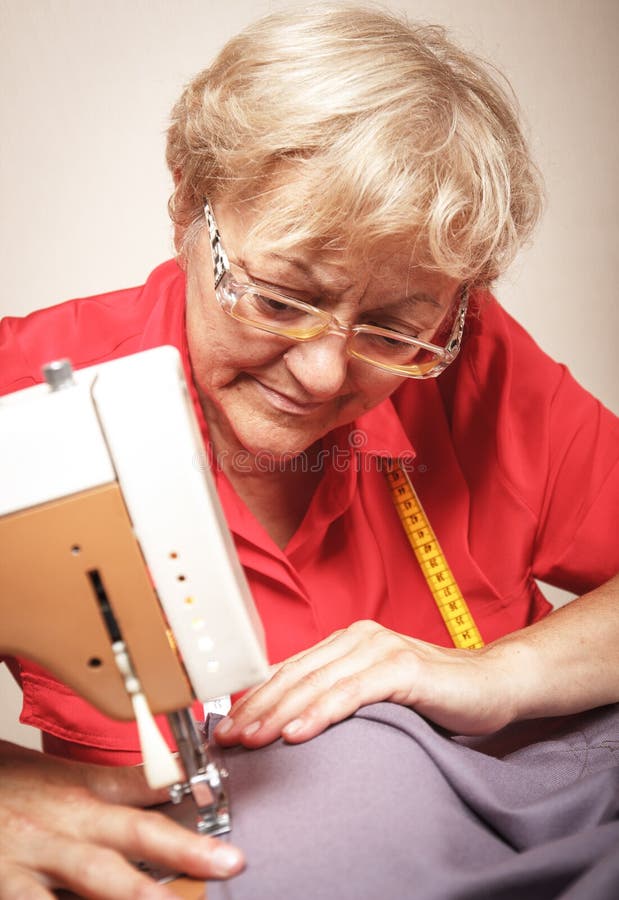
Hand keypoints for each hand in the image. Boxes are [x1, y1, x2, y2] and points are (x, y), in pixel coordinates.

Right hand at [0, 740, 243, 898]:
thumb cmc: (20, 788)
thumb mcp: (74, 779)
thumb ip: (129, 784)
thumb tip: (181, 779)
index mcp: (88, 800)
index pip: (149, 807)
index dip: (191, 827)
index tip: (232, 854)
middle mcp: (67, 830)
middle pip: (127, 845)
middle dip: (175, 861)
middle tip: (223, 867)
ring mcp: (33, 861)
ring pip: (86, 880)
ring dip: (127, 895)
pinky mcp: (4, 885)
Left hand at [215, 620, 516, 747]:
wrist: (493, 684)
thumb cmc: (432, 695)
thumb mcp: (373, 694)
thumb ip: (338, 696)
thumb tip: (287, 723)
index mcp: (347, 641)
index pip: (289, 669)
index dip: (255, 698)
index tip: (227, 728)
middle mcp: (359, 637)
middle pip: (295, 675)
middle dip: (258, 709)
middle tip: (228, 739)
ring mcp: (381, 648)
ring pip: (317, 682)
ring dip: (279, 713)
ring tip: (252, 740)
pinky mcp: (403, 667)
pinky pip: (353, 692)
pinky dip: (321, 712)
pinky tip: (297, 733)